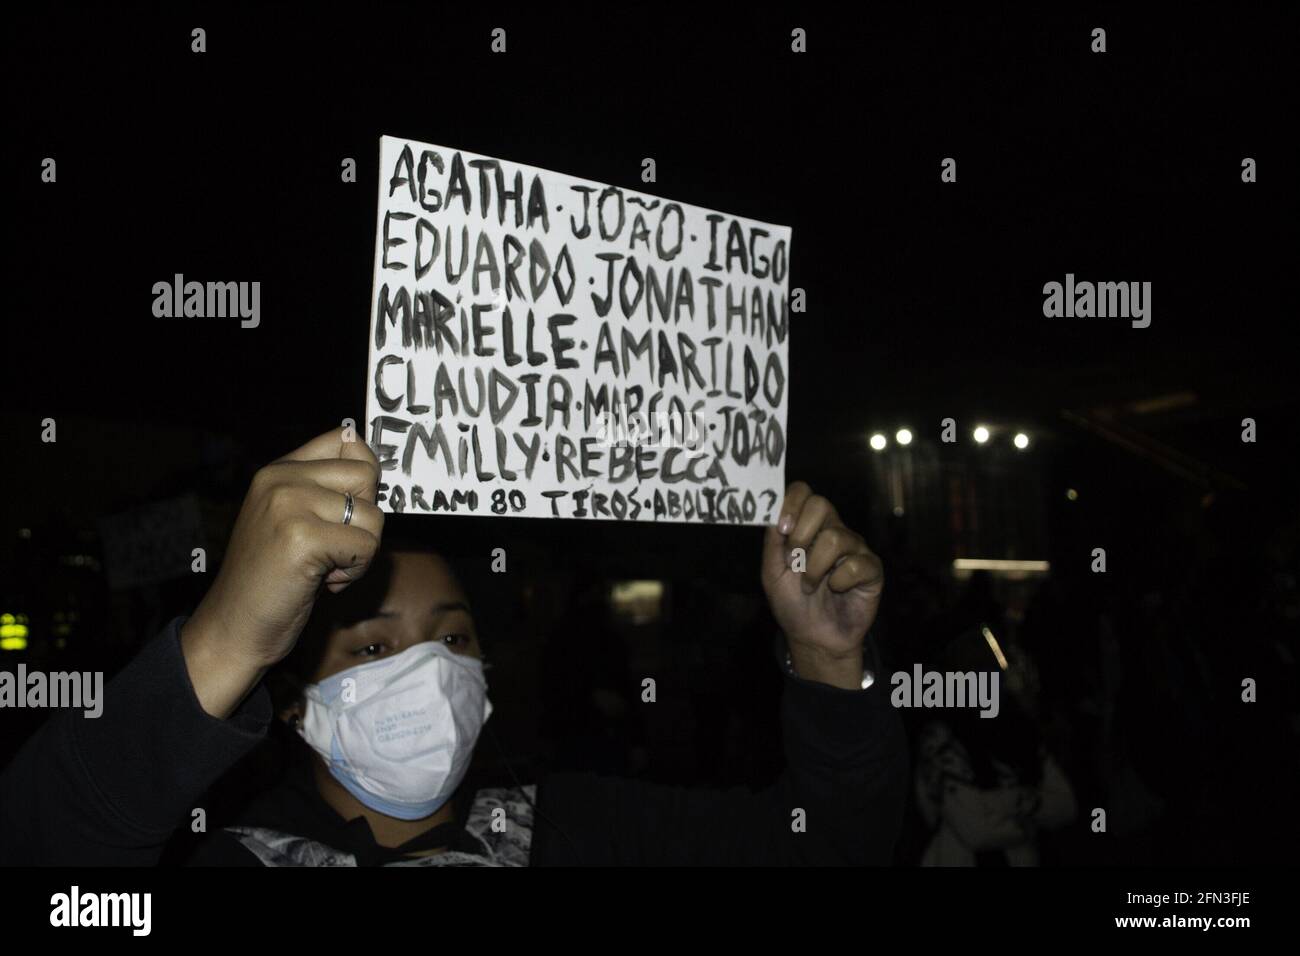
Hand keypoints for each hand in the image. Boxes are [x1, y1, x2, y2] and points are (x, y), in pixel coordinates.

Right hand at [182, 428, 383, 715]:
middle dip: (364, 520)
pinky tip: (324, 582)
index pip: (345, 439)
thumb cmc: (271, 580)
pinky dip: (355, 572)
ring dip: (361, 552)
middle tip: (335, 549)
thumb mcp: (291, 520)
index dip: (364, 477)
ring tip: (326, 568)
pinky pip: (366, 547)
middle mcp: (281, 479)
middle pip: (367, 477)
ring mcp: (289, 506)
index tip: (348, 511)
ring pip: (373, 515)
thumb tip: (377, 474)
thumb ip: (324, 491)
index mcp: (278, 470)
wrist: (232, 628)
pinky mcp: (301, 539)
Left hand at [761, 481, 882, 687]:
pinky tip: (836, 590)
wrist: (813, 638)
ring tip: (810, 586)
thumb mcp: (772, 573)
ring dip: (814, 568)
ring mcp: (854, 548)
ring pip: (835, 537)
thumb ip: (772, 542)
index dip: (791, 503)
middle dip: (800, 536)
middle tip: (794, 562)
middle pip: (821, 504)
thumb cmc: (792, 604)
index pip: (803, 492)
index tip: (782, 529)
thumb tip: (773, 513)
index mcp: (807, 526)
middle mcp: (832, 530)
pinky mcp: (872, 569)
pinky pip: (856, 564)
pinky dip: (839, 582)